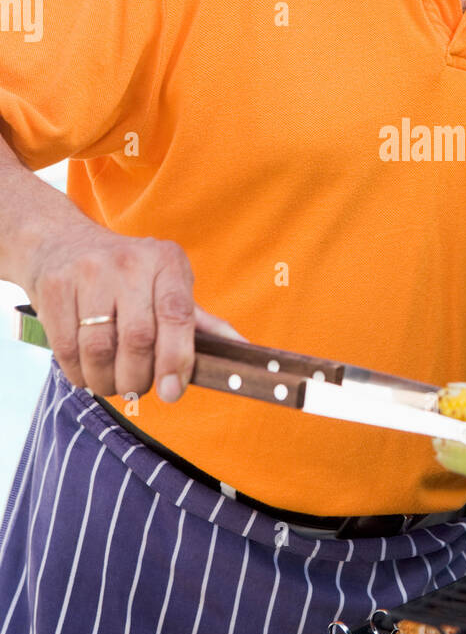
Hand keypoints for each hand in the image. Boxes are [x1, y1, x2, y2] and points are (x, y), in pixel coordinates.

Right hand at [24, 221, 245, 403]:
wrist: (62, 241)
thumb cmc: (127, 274)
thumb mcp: (168, 285)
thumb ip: (200, 322)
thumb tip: (243, 351)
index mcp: (166, 262)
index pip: (177, 316)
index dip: (176, 360)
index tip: (172, 392)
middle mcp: (129, 263)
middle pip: (138, 340)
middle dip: (139, 378)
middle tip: (138, 388)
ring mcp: (88, 273)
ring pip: (99, 350)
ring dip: (108, 382)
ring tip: (113, 384)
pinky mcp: (54, 288)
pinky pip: (67, 349)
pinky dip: (79, 374)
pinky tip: (87, 373)